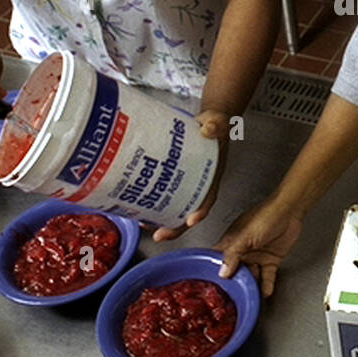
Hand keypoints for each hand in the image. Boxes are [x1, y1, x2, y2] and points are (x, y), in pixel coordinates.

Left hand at [152, 110, 228, 241]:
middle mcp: (199, 185)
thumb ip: (216, 125)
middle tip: (159, 235)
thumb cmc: (215, 125)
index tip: (191, 221)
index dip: (200, 211)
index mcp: (212, 176)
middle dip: (175, 227)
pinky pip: (164, 196)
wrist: (207, 122)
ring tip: (144, 225)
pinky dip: (153, 204)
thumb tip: (208, 129)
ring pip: (175, 208)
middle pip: (189, 212)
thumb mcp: (218, 123)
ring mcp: (186, 183)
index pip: (208, 198)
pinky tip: (139, 207)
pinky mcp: (173, 179)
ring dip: (161, 220)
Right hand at [213, 199, 303, 297]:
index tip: (208, 285)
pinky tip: (264, 293)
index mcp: (232, 242)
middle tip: (229, 298)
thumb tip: (222, 272)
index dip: (212, 270)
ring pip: (250, 276)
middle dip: (232, 284)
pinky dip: (266, 286)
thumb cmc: (266, 215)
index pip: (217, 258)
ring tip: (247, 299)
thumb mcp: (245, 236)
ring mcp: (257, 257)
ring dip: (249, 287)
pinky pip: (267, 277)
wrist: (291, 212)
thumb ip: (233, 254)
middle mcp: (242, 251)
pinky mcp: (271, 260)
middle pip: (234, 272)